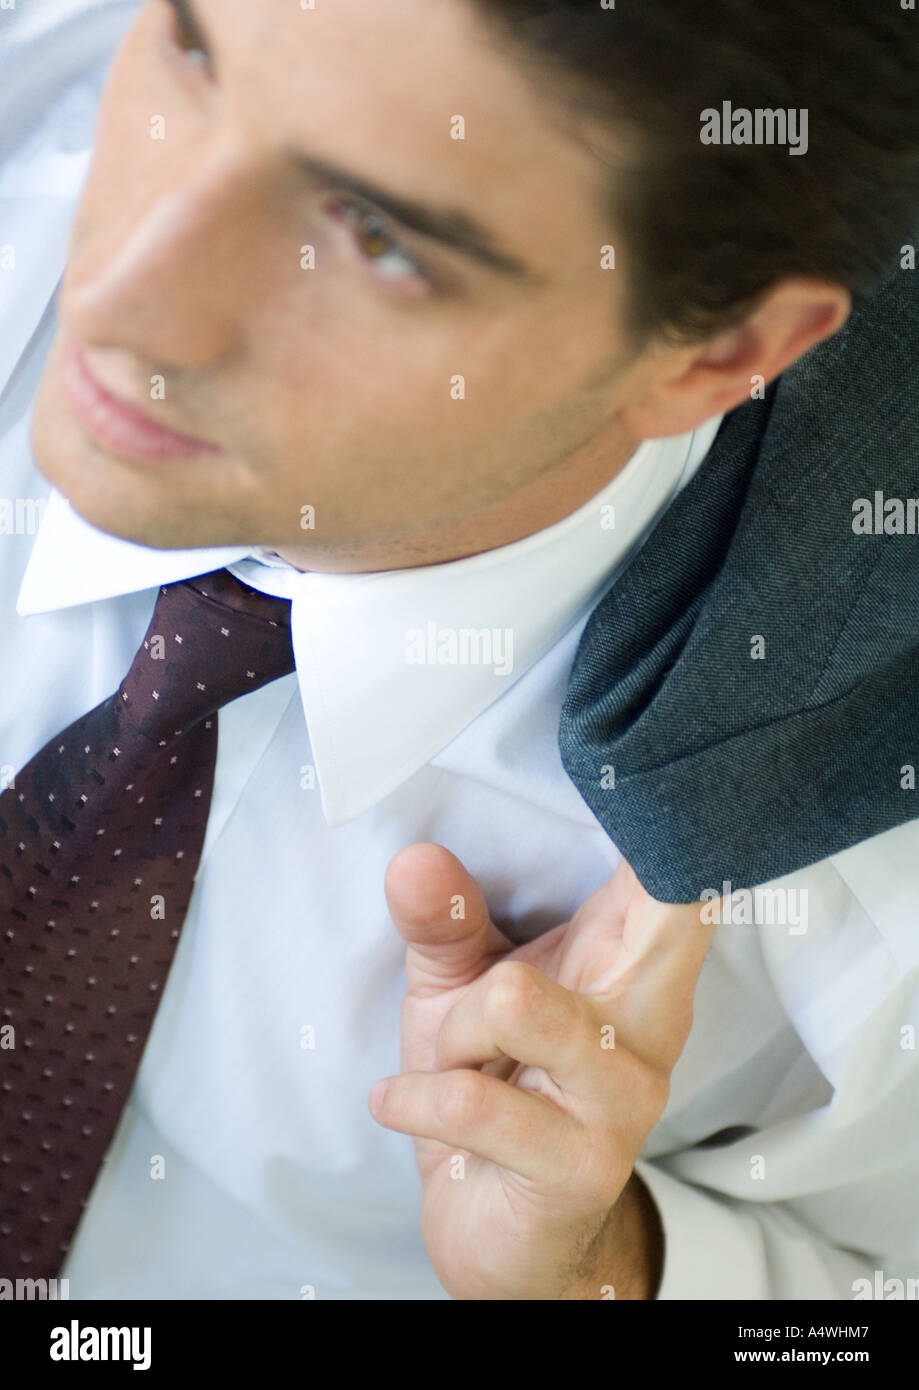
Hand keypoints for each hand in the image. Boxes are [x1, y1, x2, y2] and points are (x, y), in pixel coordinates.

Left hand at [368, 842, 715, 1299]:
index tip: (637, 763)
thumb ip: (444, 922)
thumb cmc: (489, 1089)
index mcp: (630, 962)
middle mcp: (648, 1019)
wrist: (500, 1234)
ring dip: (449, 1031)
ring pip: (517, 1002)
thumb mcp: (455, 993)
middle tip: (542, 894)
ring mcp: (625, 1093)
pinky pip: (473, 1099)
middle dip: (624, 874)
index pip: (677, 873)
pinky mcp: (585, 1163)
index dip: (669, 816)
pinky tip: (399, 1104)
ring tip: (443, 1057)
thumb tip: (414, 857)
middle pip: (667, 913)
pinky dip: (415, 1096)